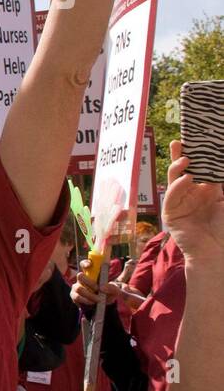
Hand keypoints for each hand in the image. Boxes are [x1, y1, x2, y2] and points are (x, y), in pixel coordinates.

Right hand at [72, 259, 135, 307]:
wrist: (103, 306)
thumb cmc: (108, 293)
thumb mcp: (115, 291)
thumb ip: (113, 288)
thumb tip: (103, 287)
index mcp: (92, 273)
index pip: (85, 264)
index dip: (85, 263)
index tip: (90, 265)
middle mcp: (82, 278)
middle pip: (80, 276)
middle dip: (90, 283)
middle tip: (98, 289)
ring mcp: (77, 286)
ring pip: (79, 288)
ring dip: (89, 294)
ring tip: (98, 299)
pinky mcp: (74, 295)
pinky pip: (77, 297)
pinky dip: (86, 300)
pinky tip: (92, 302)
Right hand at [162, 143, 223, 263]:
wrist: (217, 250)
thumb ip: (221, 183)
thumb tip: (220, 164)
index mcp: (205, 189)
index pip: (199, 168)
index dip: (197, 155)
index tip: (197, 140)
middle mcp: (190, 193)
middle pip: (182, 170)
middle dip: (179, 156)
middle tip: (179, 142)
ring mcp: (179, 202)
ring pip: (174, 180)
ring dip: (177, 169)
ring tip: (186, 160)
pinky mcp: (171, 213)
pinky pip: (172, 197)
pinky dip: (177, 187)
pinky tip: (186, 179)